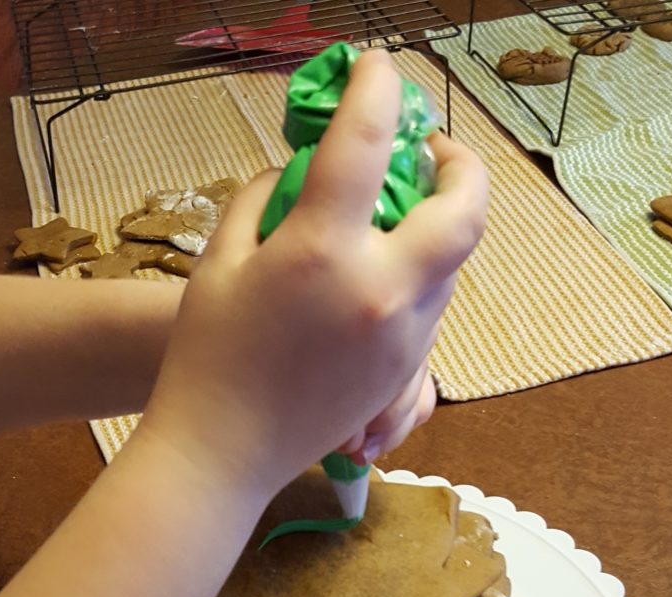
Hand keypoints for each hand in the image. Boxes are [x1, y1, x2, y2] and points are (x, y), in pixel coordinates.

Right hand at [143, 49, 487, 496]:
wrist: (222, 453)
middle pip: (464, 209)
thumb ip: (264, 198)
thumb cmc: (206, 356)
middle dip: (464, 164)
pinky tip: (384, 275)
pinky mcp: (404, 373)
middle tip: (435, 151)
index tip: (378, 68)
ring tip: (396, 216)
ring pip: (451, 262)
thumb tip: (304, 169)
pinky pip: (432, 309)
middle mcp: (380, 291)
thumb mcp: (220, 260)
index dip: (376, 86)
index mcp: (321, 251)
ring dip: (435, 225)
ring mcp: (403, 338)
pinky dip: (420, 278)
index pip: (367, 140)